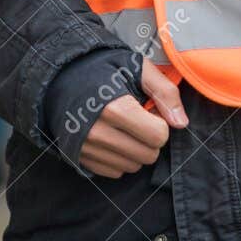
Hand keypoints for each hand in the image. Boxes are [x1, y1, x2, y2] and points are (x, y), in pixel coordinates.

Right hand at [78, 58, 187, 179]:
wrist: (58, 76)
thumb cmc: (102, 68)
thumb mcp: (137, 67)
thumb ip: (164, 91)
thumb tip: (181, 123)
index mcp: (116, 109)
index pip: (158, 137)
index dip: (160, 124)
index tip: (150, 111)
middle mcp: (99, 134)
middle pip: (148, 155)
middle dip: (150, 139)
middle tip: (139, 120)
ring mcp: (87, 149)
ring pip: (133, 166)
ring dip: (135, 150)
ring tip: (124, 127)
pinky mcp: (80, 159)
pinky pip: (114, 172)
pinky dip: (119, 159)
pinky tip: (112, 137)